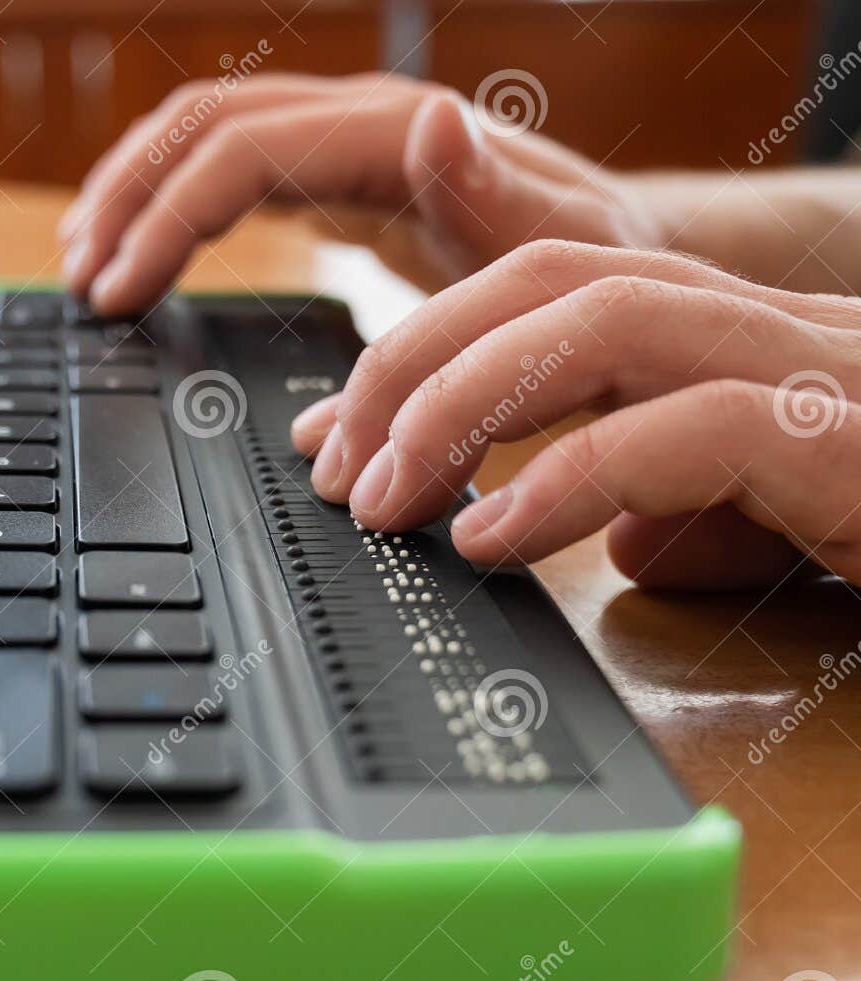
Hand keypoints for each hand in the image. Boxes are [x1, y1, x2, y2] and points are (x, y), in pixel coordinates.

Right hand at [60, 72, 663, 312]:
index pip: (241, 152)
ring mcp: (339, 141)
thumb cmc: (586, 264)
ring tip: (83, 261)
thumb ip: (491, 191)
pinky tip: (140, 248)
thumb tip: (428, 119)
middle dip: (126, 198)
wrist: (609, 255)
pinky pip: (227, 167)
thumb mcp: (557, 241)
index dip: (165, 219)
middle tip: (80, 279)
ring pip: (202, 133)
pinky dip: (170, 201)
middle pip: (201, 125)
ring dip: (132, 190)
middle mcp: (357, 119)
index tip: (118, 293)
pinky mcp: (332, 175)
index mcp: (392, 134)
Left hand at [290, 240, 860, 588]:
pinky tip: (495, 541)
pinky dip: (570, 481)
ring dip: (466, 406)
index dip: (411, 348)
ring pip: (601, 319)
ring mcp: (802, 365)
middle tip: (335, 466)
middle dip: (410, 364)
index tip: (329, 433)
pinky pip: (689, 428)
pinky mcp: (846, 435)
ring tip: (390, 499)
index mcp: (698, 329)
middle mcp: (743, 322)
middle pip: (541, 281)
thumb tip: (540, 525)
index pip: (527, 290)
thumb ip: (630, 491)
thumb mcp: (725, 505)